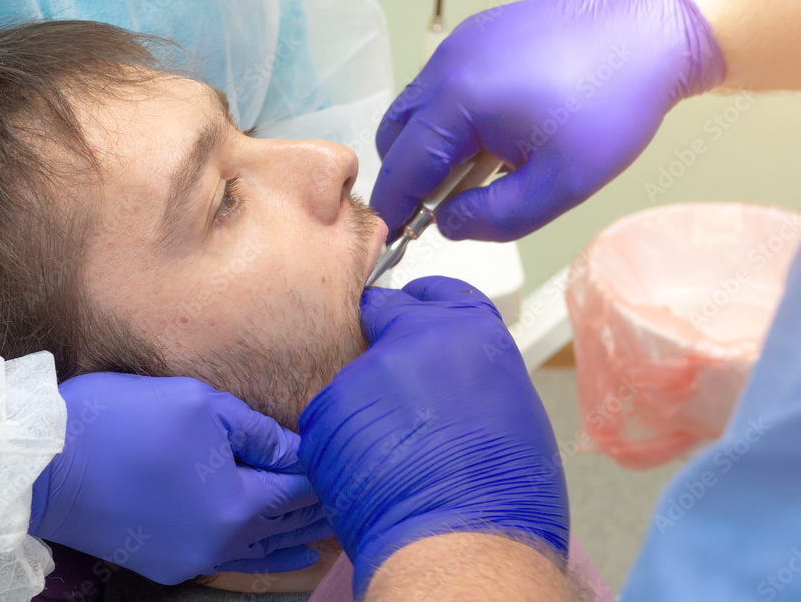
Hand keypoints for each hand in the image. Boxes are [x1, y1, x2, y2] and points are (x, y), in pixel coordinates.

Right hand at [29, 373, 330, 584]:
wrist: (43, 466)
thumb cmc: (122, 422)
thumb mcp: (199, 406)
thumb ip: (256, 432)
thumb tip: (298, 449)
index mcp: (233, 506)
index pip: (296, 492)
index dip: (324, 476)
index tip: (350, 463)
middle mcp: (217, 544)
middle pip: (282, 528)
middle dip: (316, 513)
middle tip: (351, 501)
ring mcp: (188, 559)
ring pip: (256, 553)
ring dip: (291, 541)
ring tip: (323, 538)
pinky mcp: (162, 562)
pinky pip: (225, 563)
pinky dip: (255, 557)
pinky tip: (268, 555)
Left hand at [299, 276, 567, 596]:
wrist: (461, 543)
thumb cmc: (504, 493)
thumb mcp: (509, 407)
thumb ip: (472, 371)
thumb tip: (452, 376)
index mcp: (471, 331)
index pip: (434, 292)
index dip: (421, 303)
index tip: (413, 312)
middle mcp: (413, 337)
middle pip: (380, 313)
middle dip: (381, 338)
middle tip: (393, 385)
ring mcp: (363, 372)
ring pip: (354, 376)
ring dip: (363, 401)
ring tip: (391, 451)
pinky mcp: (326, 410)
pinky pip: (331, 417)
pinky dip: (342, 438)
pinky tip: (370, 468)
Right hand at [372, 0, 724, 241]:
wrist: (651, 32)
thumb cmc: (614, 101)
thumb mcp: (560, 185)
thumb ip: (494, 218)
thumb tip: (448, 225)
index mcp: (459, 102)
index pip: (401, 169)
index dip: (395, 208)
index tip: (396, 234)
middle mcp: (448, 65)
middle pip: (394, 136)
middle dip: (407, 176)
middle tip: (443, 204)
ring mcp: (460, 45)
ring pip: (415, 108)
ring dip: (429, 146)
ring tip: (478, 168)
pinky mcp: (477, 34)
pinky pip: (441, 84)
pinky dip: (449, 117)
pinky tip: (494, 133)